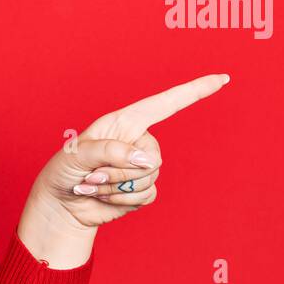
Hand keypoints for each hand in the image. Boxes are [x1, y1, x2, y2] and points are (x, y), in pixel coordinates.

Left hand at [29, 73, 229, 229]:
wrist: (61, 205)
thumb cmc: (63, 172)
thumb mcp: (77, 155)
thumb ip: (110, 152)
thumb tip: (147, 160)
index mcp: (123, 122)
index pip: (164, 104)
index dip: (194, 91)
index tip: (222, 78)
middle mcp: (136, 141)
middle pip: (153, 157)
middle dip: (119, 172)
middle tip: (91, 175)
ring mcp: (141, 166)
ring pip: (149, 179)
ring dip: (116, 187)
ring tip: (93, 185)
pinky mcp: (142, 189)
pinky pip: (147, 196)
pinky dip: (121, 201)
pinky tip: (103, 197)